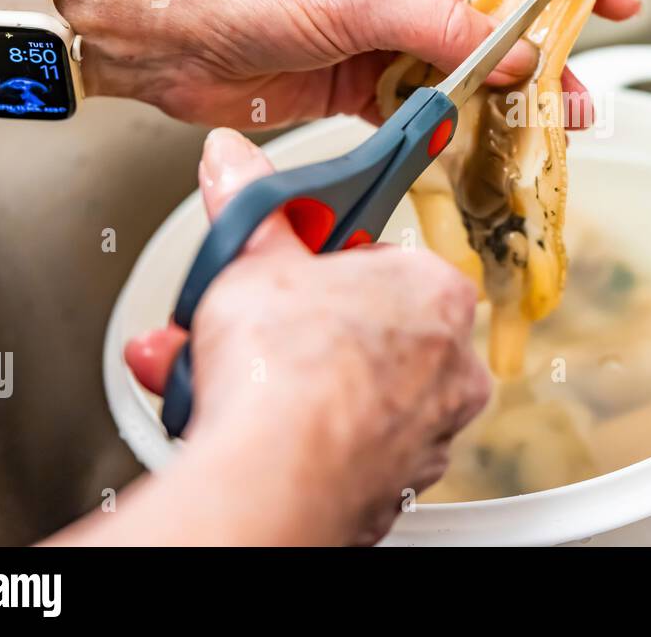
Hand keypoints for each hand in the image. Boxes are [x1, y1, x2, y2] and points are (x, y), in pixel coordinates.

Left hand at [62, 0, 638, 127]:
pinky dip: (457, 130)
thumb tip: (520, 55)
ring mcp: (390, 38)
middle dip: (546, 54)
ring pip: (471, 70)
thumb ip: (442, 30)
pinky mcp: (366, 87)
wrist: (162, 39)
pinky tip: (482, 149)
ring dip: (507, 101)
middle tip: (578, 93)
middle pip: (502, 16)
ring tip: (545, 129)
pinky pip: (429, 109)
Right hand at [121, 128, 489, 544]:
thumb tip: (234, 161)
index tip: (285, 266)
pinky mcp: (387, 489)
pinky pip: (330, 448)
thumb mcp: (253, 256)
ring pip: (339, 394)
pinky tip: (229, 424)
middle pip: (357, 332)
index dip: (319, 265)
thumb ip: (248, 207)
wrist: (276, 477)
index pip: (382, 262)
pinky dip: (281, 434)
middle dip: (281, 328)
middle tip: (232, 323)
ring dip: (268, 381)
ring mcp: (423, 434)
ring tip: (202, 371)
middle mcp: (448, 368)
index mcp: (436, 294)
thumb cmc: (289, 369)